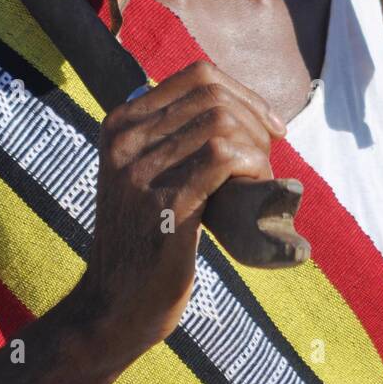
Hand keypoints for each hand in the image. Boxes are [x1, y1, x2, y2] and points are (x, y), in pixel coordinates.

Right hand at [74, 60, 285, 357]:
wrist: (112, 307)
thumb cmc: (143, 243)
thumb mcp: (141, 177)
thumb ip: (170, 140)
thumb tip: (235, 110)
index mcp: (119, 124)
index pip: (197, 76)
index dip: (245, 95)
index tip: (270, 129)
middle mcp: (124, 140)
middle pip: (213, 96)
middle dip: (254, 122)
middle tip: (264, 162)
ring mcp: (140, 172)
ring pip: (222, 123)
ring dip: (256, 149)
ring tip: (256, 181)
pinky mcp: (164, 206)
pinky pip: (223, 157)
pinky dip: (252, 167)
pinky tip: (253, 191)